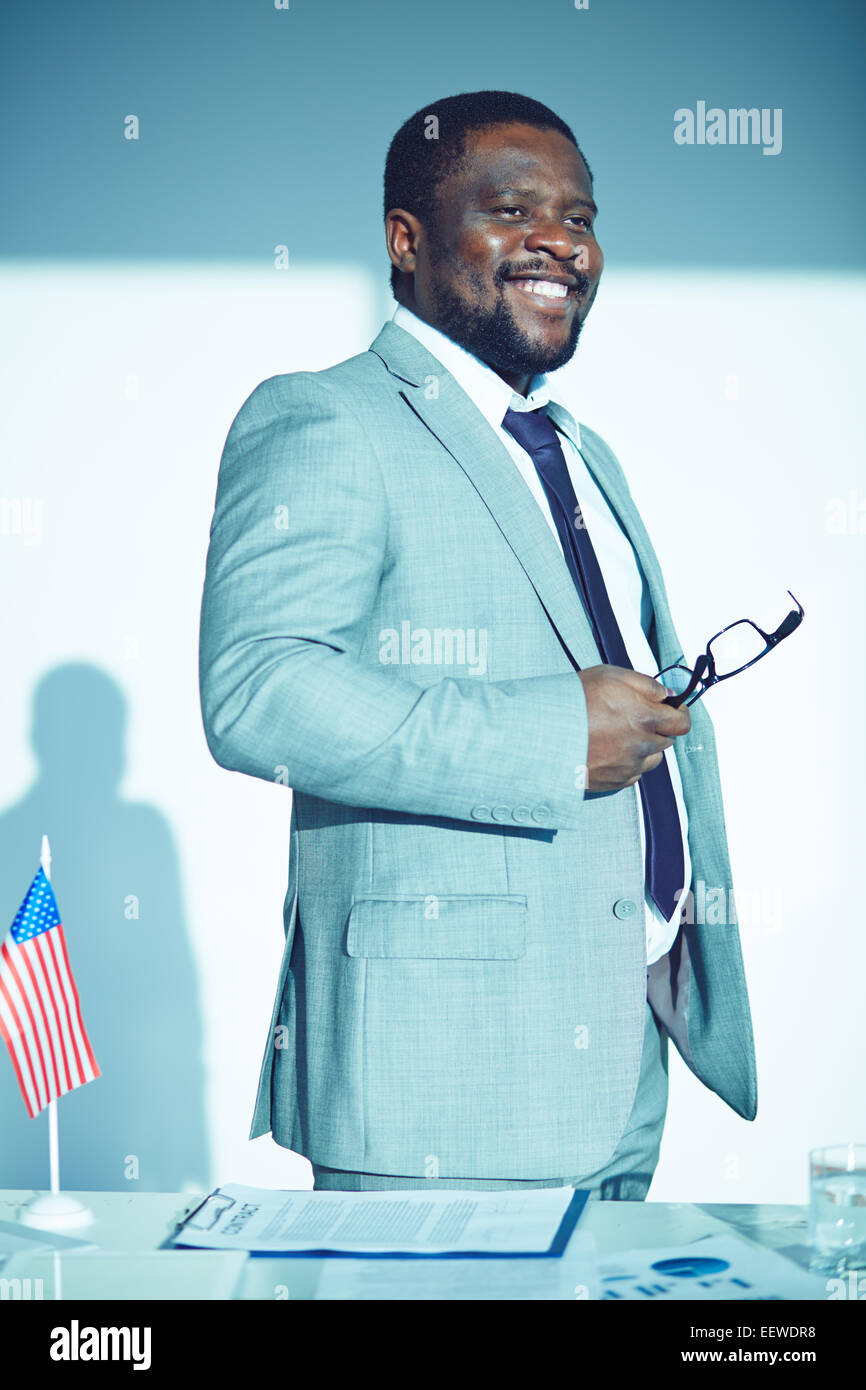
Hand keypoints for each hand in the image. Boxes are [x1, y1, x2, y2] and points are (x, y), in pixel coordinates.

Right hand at [577, 665, 690, 792]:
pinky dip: (628, 762)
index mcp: (646, 719)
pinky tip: (609, 749)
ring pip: (652, 759)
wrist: (542, 733)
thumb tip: (666, 693)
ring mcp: (628, 767)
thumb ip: (646, 684)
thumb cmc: (572, 702)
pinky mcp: (614, 782)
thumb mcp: (610, 676)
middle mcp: (642, 746)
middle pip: (667, 740)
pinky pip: (633, 773)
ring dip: (645, 747)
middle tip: (636, 716)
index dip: (680, 713)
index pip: (683, 723)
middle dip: (659, 728)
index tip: (672, 708)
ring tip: (620, 734)